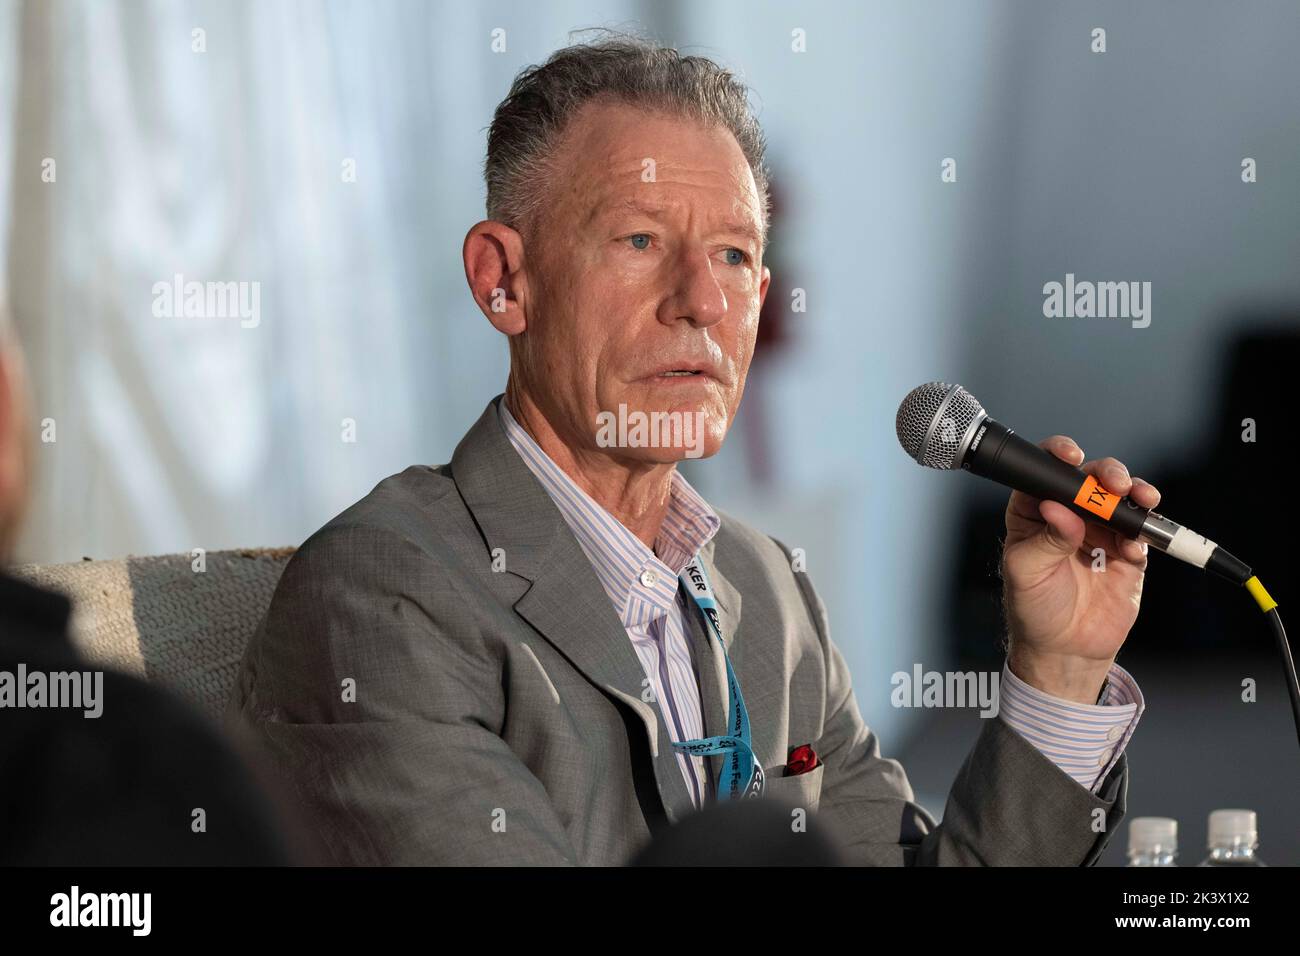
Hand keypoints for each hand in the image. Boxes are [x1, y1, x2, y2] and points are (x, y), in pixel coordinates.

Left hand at [1000, 436, 1160, 703]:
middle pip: (1091, 479)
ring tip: (1140, 499)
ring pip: (1121, 499)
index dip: (1059, 456)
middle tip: (1116, 483)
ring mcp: (1101, 530)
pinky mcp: (1128, 552)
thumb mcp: (1027, 572)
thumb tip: (1060, 509)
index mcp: (1034, 511)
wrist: (1066, 647)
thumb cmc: (1035, 607)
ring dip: (1135, 494)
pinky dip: (1143, 533)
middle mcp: (1069, 514)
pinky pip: (1141, 533)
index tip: (1071, 456)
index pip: (1045, 472)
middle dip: (1107, 473)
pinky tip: (1133, 547)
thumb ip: (1046, 538)